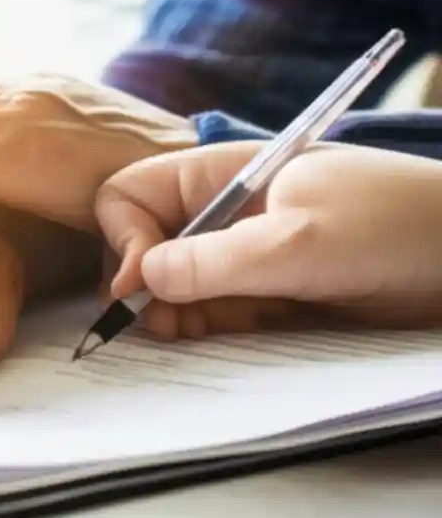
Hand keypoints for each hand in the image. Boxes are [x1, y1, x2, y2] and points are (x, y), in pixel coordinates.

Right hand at [95, 142, 441, 337]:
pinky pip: (216, 312)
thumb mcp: (302, 243)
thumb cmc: (395, 228)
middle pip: (145, 245)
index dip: (123, 238)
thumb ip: (217, 263)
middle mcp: (224, 212)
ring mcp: (246, 255)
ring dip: (173, 315)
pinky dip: (205, 331)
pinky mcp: (271, 293)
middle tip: (164, 325)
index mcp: (221, 174)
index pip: (130, 195)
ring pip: (177, 286)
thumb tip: (139, 280)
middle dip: (143, 285)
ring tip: (188, 338)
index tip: (140, 285)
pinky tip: (215, 343)